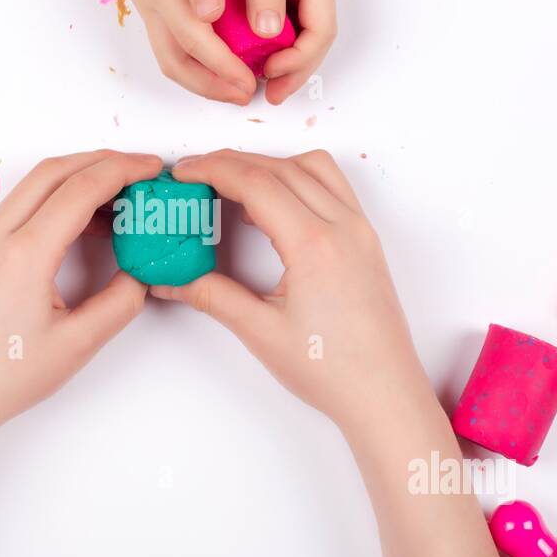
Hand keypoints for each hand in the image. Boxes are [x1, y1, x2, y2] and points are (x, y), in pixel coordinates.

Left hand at [0, 150, 162, 440]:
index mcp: (24, 254)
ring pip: (33, 185)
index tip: (153, 167)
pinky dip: (54, 197)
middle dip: (102, 160)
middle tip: (140, 169)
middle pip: (54, 171)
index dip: (124, 170)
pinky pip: (19, 205)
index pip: (81, 189)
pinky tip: (79, 220)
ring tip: (116, 193)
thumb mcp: (77, 345)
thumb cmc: (2, 379)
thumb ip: (120, 302)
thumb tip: (139, 272)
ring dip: (76, 175)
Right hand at [105, 0, 256, 104]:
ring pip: (171, 56)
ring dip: (201, 77)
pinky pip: (170, 40)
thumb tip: (211, 14)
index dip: (223, 67)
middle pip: (177, 64)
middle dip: (211, 86)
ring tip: (232, 83)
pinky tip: (216, 52)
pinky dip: (194, 57)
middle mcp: (151, 5)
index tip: (248, 82)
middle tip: (242, 94)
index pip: (195, 42)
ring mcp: (148, 3)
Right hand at [150, 150, 418, 435]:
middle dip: (232, 162)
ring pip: (311, 168)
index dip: (213, 170)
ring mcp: (359, 230)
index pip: (256, 183)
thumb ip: (212, 296)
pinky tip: (270, 207)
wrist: (383, 394)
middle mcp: (343, 227)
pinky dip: (296, 180)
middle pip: (280, 167)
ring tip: (232, 184)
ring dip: (268, 165)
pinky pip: (331, 187)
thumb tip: (172, 280)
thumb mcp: (261, 332)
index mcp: (315, 245)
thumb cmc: (333, 370)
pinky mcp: (366, 240)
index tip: (183, 173)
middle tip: (194, 174)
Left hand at [213, 0, 336, 103]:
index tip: (272, 77)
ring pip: (299, 29)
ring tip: (258, 77)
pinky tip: (248, 48)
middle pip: (315, 36)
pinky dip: (269, 38)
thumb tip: (273, 34)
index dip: (300, 62)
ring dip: (283, 57)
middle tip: (269, 94)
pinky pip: (282, 15)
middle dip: (295, 69)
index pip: (321, 31)